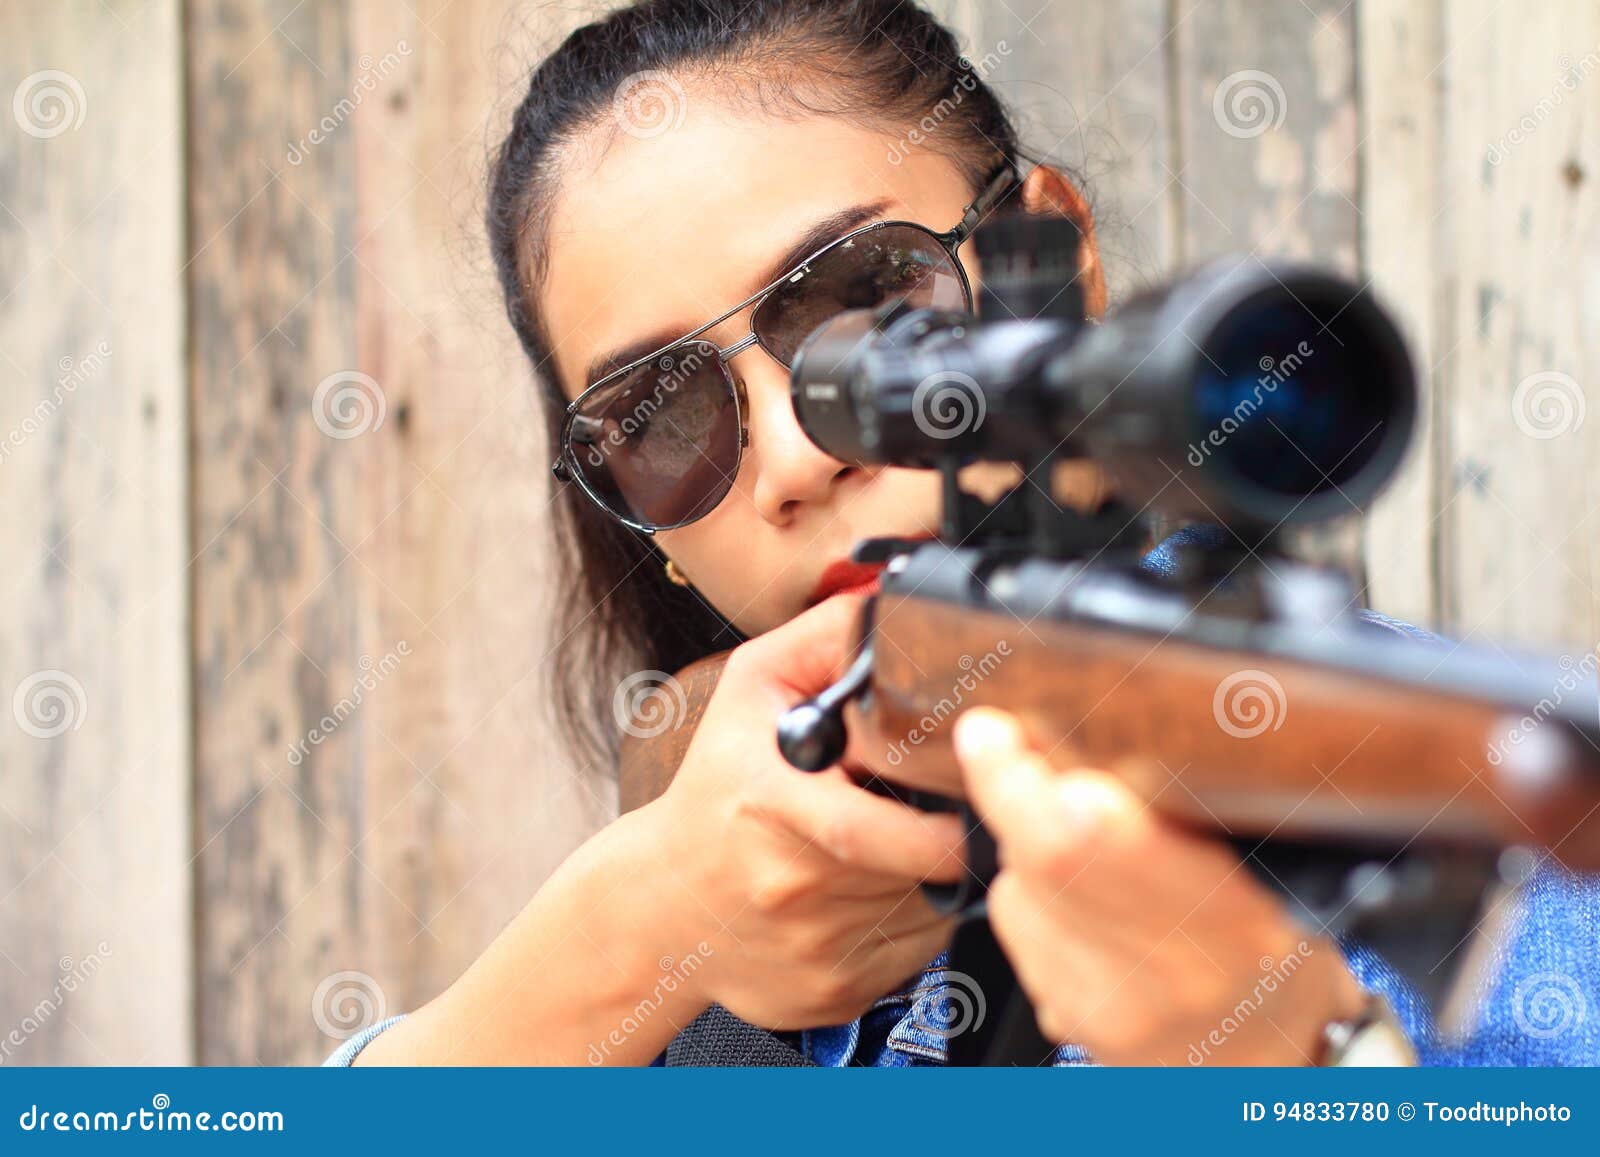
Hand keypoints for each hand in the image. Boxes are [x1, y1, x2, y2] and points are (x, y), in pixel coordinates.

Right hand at [640, 594, 966, 1028]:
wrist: (661, 907)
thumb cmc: (716, 792)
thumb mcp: (751, 690)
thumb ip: (824, 638)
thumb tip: (893, 599)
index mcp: (769, 803)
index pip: (873, 827)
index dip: (937, 820)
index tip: (965, 795)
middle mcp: (790, 886)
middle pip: (918, 866)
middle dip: (946, 835)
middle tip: (944, 808)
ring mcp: (814, 949)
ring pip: (928, 908)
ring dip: (934, 874)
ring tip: (897, 842)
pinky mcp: (835, 995)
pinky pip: (917, 953)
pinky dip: (916, 921)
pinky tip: (877, 891)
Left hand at [953, 707, 1367, 1064]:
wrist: (1277, 1070)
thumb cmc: (1287, 960)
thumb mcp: (1280, 877)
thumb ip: (1195, 813)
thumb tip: (1101, 731)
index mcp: (1235, 927)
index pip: (1087, 843)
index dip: (1024, 781)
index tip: (996, 729)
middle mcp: (1164, 979)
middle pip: (1039, 862)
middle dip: (1006, 787)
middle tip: (996, 739)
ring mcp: (1108, 1009)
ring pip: (1014, 890)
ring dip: (1020, 843)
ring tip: (1075, 833)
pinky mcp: (1066, 1021)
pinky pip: (1014, 929)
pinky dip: (1025, 893)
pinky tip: (1073, 893)